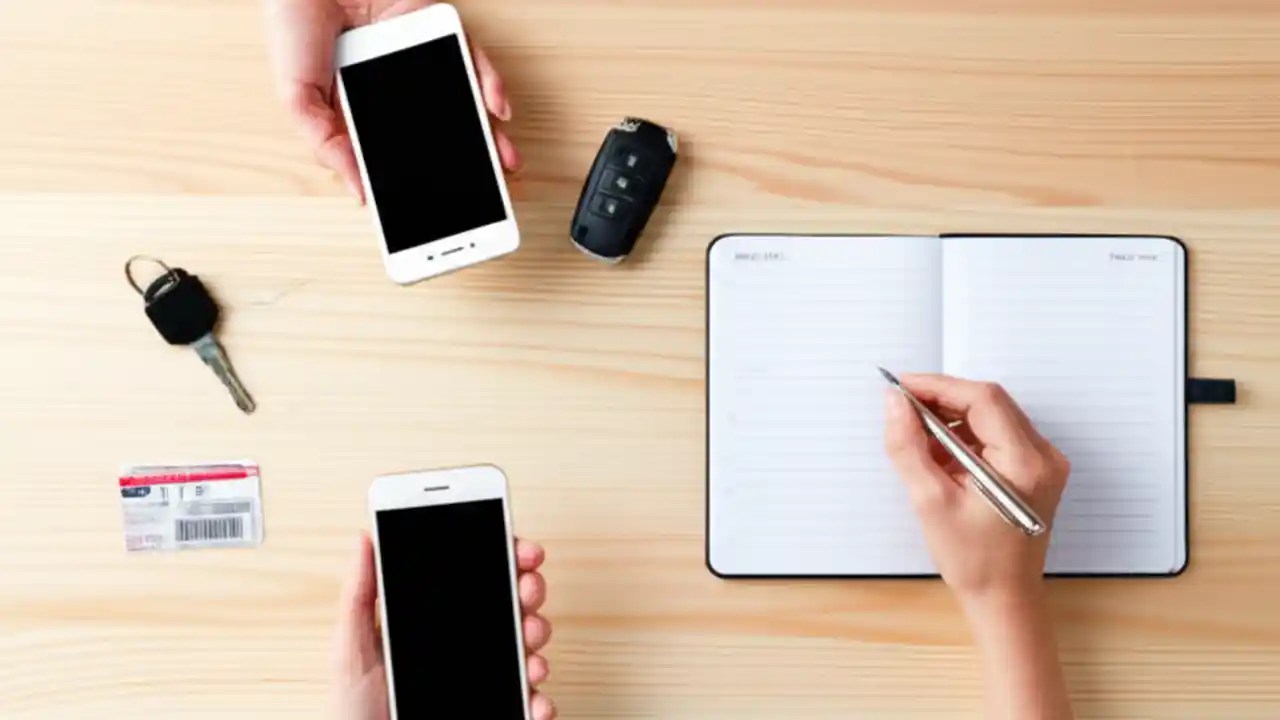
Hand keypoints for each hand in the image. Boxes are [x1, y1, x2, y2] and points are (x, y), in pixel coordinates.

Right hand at [266, 0, 520, 202]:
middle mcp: (399, 92)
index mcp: (364, 114)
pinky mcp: (442, 34)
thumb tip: (358, 193)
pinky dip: (491, 87)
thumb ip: (326, 144)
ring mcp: (424, 63)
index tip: (443, 217)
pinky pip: (475, 64)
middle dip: (469, 168)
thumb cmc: (293, 22)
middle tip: (490, 199)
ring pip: (467, 106)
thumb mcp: (296, 98)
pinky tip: (498, 110)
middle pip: (443, 137)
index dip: (422, 186)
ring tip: (505, 166)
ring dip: (491, 138)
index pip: (401, 158)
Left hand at [332, 532, 555, 719]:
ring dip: (537, 639)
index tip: (520, 549)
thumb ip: (359, 596)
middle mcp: (463, 645)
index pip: (475, 575)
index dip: (504, 555)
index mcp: (432, 620)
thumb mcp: (350, 650)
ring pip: (527, 646)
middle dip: (529, 590)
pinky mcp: (496, 709)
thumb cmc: (353, 712)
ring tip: (528, 645)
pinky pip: (528, 699)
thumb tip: (364, 540)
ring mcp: (482, 678)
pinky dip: (539, 698)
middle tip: (527, 590)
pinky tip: (533, 697)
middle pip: (510, 603)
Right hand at [883, 374, 1070, 607]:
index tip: (901, 385)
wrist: (1004, 599)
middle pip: (989, 403)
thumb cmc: (973, 561)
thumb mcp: (930, 502)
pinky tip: (938, 451)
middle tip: (902, 405)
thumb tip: (894, 403)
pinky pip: (997, 435)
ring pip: (992, 416)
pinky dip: (965, 436)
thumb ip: (909, 447)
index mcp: (1025, 463)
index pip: (983, 399)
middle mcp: (1044, 456)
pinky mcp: (1034, 470)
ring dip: (952, 417)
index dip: (938, 386)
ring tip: (916, 433)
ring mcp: (1043, 462)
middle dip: (942, 398)